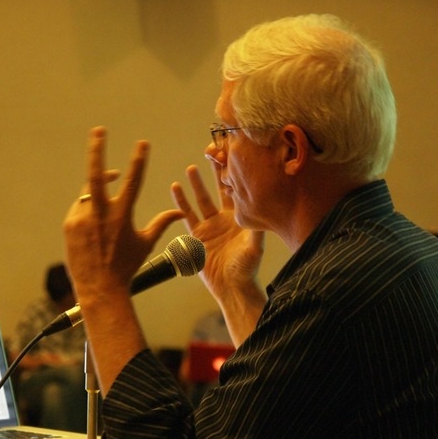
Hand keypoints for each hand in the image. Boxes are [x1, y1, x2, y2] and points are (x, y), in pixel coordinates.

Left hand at [63, 126, 184, 303]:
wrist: (99, 288)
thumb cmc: (126, 267)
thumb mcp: (145, 244)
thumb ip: (161, 224)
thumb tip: (181, 213)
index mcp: (122, 216)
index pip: (133, 181)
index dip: (138, 159)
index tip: (142, 142)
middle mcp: (100, 214)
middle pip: (95, 175)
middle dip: (97, 149)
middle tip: (99, 131)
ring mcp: (82, 219)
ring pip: (88, 194)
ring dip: (97, 188)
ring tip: (106, 188)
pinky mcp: (70, 225)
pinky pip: (79, 210)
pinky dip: (88, 211)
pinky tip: (94, 225)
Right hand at [171, 162, 264, 304]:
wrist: (231, 286)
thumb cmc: (247, 268)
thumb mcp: (254, 246)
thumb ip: (255, 228)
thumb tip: (261, 209)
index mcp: (241, 216)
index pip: (237, 189)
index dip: (233, 173)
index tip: (230, 155)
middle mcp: (225, 218)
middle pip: (219, 188)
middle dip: (216, 171)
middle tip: (212, 152)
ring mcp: (210, 225)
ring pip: (202, 199)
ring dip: (197, 184)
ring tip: (192, 168)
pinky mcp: (197, 235)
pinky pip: (187, 214)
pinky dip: (181, 202)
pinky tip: (176, 187)